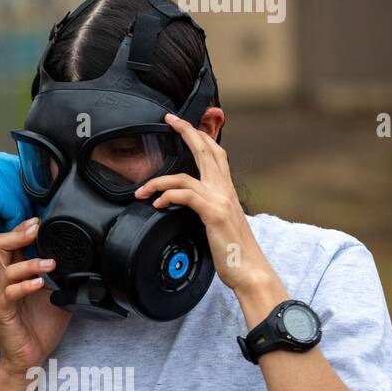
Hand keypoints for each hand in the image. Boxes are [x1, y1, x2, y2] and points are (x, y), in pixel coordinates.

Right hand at [0, 148, 33, 281]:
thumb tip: (8, 200)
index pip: (12, 168)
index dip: (19, 189)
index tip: (25, 208)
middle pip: (22, 178)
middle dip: (27, 201)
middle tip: (31, 222)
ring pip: (21, 195)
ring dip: (22, 216)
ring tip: (24, 233)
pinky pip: (16, 209)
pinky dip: (15, 224)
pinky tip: (9, 236)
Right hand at [0, 216, 71, 380]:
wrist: (28, 359)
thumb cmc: (39, 328)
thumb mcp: (58, 298)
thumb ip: (65, 280)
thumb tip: (89, 266)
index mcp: (16, 275)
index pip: (12, 242)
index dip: (23, 229)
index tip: (40, 221)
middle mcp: (4, 281)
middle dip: (18, 234)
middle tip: (36, 229)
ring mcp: (2, 296)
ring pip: (7, 268)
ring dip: (30, 263)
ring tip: (50, 263)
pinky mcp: (2, 312)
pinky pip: (10, 294)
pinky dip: (25, 286)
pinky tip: (39, 284)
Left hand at [134, 113, 273, 296]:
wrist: (250, 270)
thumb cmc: (232, 250)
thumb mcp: (217, 222)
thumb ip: (205, 207)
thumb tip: (184, 202)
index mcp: (226, 191)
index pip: (215, 154)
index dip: (201, 136)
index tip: (183, 124)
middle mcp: (225, 190)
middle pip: (207, 151)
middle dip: (187, 131)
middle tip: (169, 119)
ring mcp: (221, 200)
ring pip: (186, 176)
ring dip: (158, 180)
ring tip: (142, 190)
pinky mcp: (214, 214)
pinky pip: (185, 195)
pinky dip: (168, 195)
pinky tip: (158, 204)